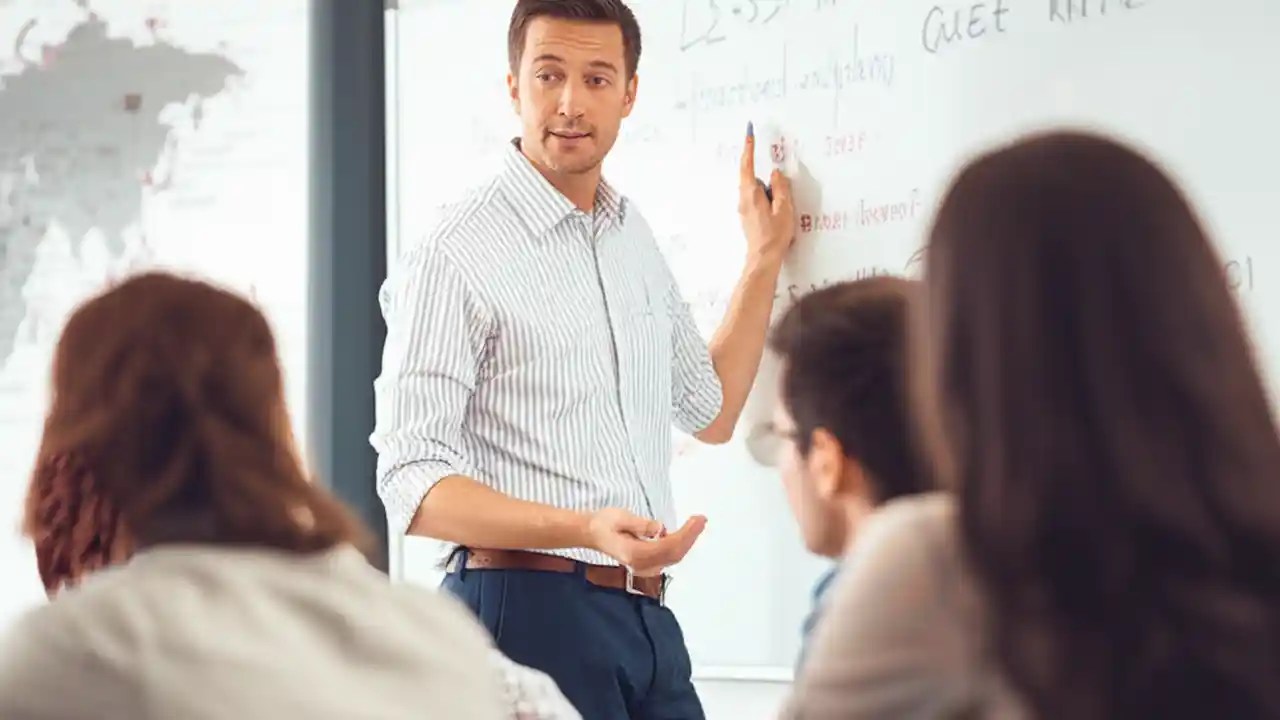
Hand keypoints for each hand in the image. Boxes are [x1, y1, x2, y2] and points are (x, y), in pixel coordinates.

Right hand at [586, 508, 706, 576]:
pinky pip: (669, 556)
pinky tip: (685, 532)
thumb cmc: (603, 523)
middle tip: (702, 519)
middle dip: (691, 536)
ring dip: (688, 541)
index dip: (686, 534)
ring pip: (673, 556)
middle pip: (674, 554)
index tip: (698, 519)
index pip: (668, 546)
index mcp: (634, 554)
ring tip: (697, 523)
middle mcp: (641, 565)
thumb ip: (639, 525)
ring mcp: (644, 567)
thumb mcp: (619, 517)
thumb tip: (659, 529)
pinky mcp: (647, 564)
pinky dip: (680, 544)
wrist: (591, 533)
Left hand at [739, 127, 795, 264]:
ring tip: (780, 215)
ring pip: (758, 192)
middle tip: (781, 201)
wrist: (763, 259)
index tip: (749, 132)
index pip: (747, 165)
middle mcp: (743, 199)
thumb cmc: (774, 235)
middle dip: (769, 184)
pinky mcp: (748, 216)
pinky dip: (768, 203)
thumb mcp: (784, 208)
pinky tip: (776, 218)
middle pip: (755, 180)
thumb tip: (775, 173)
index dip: (749, 147)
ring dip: (770, 196)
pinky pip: (758, 202)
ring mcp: (744, 209)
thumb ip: (780, 187)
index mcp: (750, 193)